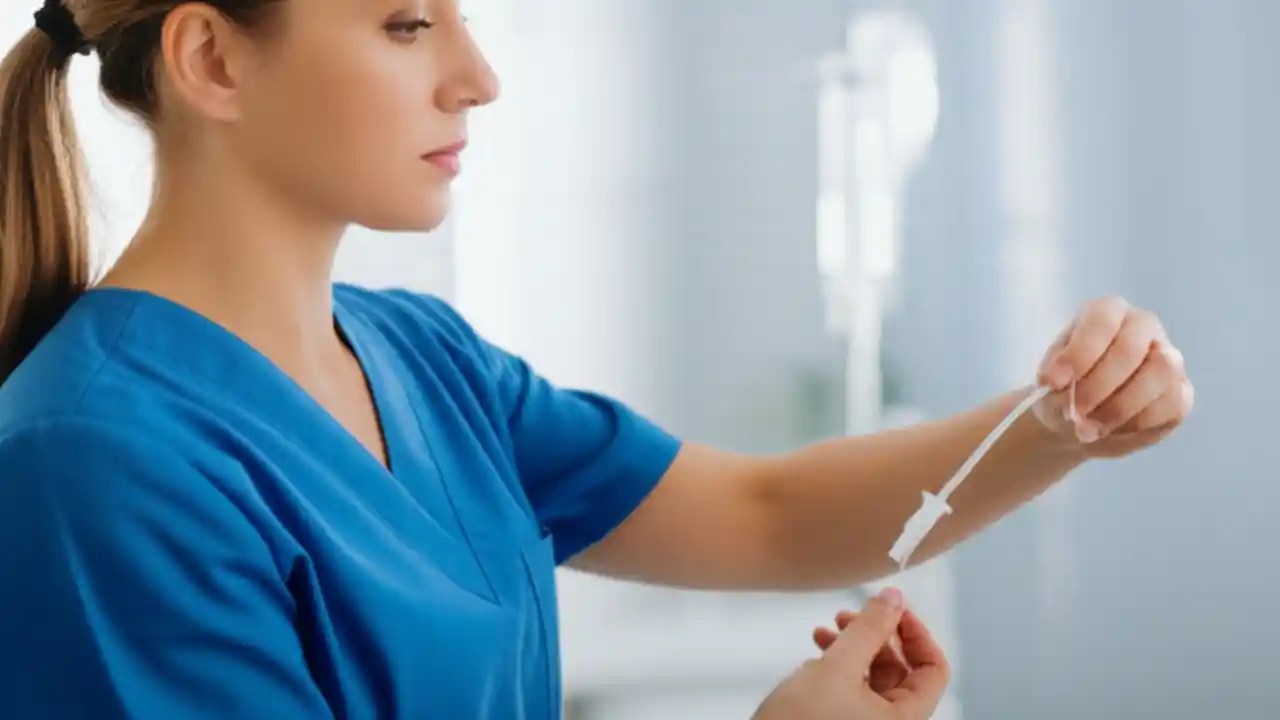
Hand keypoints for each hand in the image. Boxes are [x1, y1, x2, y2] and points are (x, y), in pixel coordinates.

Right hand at [753, 588, 949, 719]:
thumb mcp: (837, 668)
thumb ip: (868, 629)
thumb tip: (894, 598)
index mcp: (905, 719)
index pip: (933, 670)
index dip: (915, 633)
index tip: (890, 608)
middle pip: (900, 671)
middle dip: (874, 637)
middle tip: (846, 615)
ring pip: (872, 679)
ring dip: (851, 649)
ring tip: (822, 632)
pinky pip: (851, 691)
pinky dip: (837, 668)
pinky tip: (814, 658)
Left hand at [1034, 296, 1194, 458]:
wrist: (1077, 419)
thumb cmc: (1062, 388)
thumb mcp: (1050, 382)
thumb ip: (1057, 381)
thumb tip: (1066, 391)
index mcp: (1107, 312)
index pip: (1101, 321)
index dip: (1078, 353)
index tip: (1052, 382)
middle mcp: (1143, 327)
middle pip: (1131, 348)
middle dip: (1098, 385)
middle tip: (1074, 412)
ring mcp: (1168, 357)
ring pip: (1160, 373)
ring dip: (1120, 407)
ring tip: (1089, 428)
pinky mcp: (1181, 393)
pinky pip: (1171, 404)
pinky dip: (1137, 423)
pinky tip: (1111, 430)